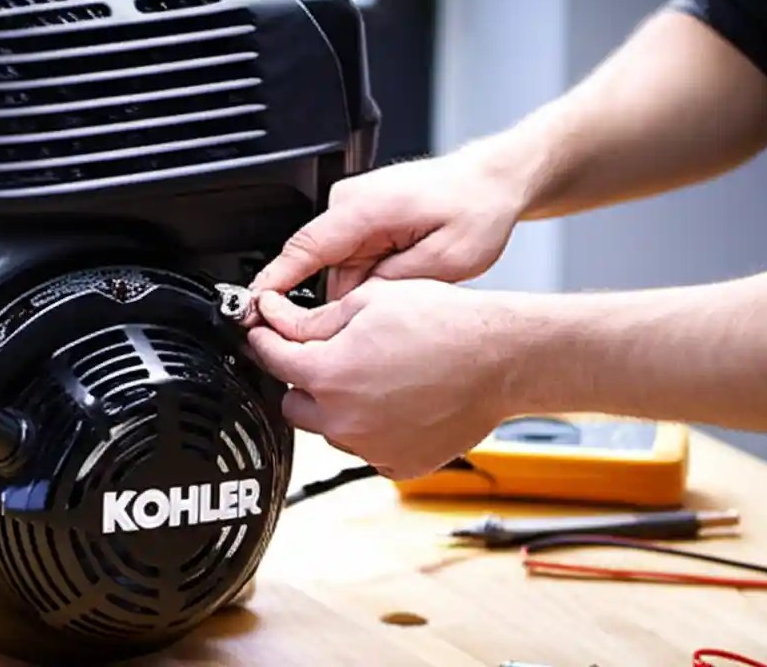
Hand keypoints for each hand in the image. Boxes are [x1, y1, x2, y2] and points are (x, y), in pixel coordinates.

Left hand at [247, 279, 530, 479]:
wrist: (501, 357)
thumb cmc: (446, 324)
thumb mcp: (369, 302)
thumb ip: (312, 319)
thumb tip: (274, 317)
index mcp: (328, 375)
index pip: (271, 360)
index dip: (265, 340)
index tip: (266, 333)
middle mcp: (344, 419)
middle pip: (293, 405)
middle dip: (303, 381)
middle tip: (333, 356)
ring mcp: (372, 448)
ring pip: (331, 430)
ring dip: (339, 407)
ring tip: (378, 376)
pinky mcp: (399, 465)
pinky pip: (367, 449)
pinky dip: (372, 430)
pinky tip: (398, 402)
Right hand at [250, 142, 536, 299]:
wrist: (494, 179)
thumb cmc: (477, 208)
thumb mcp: (446, 262)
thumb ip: (392, 288)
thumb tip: (353, 308)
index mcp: (364, 209)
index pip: (302, 250)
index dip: (274, 284)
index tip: (253, 310)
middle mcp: (351, 201)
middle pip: (323, 268)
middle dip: (346, 298)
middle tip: (387, 311)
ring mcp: (354, 204)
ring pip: (339, 266)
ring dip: (366, 284)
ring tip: (411, 279)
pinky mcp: (362, 212)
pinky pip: (351, 255)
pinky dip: (372, 272)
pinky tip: (405, 270)